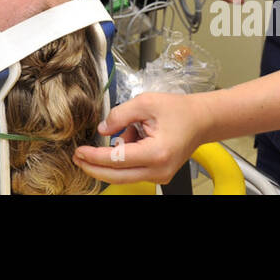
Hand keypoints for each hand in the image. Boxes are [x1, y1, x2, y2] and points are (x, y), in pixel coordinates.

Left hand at [72, 92, 205, 185]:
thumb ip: (120, 115)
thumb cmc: (178, 111)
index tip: (79, 151)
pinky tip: (134, 137)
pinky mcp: (158, 175)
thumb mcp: (146, 102)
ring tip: (131, 130)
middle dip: (94, 167)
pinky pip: (132, 171)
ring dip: (114, 158)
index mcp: (156, 153)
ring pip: (123, 175)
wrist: (201, 120)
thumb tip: (103, 129)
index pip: (116, 160)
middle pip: (116, 176)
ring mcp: (160, 176)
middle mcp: (159, 170)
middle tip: (78, 157)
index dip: (94, 157)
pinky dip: (125, 158)